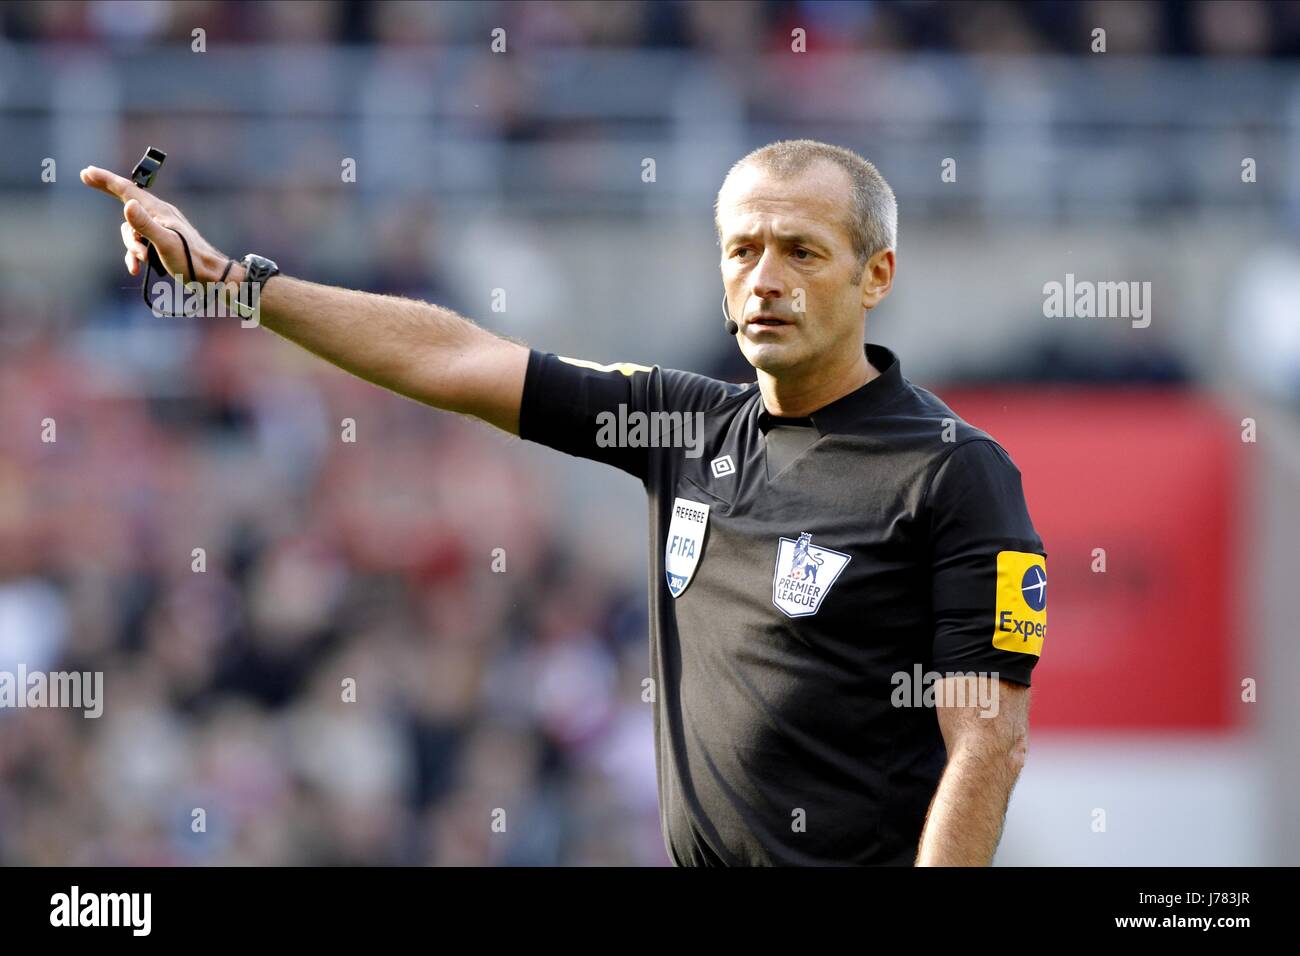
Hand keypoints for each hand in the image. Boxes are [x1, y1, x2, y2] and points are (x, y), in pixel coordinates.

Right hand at [79, 164, 231, 285]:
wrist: (211, 277)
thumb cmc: (191, 260)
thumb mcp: (165, 243)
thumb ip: (145, 225)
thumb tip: (127, 204)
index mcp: (159, 211)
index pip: (128, 190)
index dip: (106, 180)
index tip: (88, 171)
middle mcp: (159, 215)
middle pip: (127, 200)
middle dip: (107, 191)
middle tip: (86, 177)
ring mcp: (160, 228)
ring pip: (131, 230)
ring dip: (130, 246)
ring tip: (142, 259)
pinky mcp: (161, 242)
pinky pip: (139, 244)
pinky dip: (134, 256)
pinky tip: (135, 269)